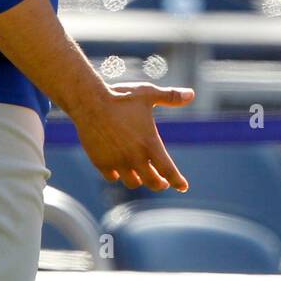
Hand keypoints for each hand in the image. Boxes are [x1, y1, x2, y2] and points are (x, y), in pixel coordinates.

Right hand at [68, 82, 194, 190]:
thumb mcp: (149, 94)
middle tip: (163, 182)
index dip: (177, 181)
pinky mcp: (100, 162)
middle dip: (159, 184)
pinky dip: (118, 176)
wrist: (89, 101)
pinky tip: (120, 171)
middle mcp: (134, 157)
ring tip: (142, 175)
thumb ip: (171, 97)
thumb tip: (191, 94)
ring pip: (132, 182)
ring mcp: (116, 162)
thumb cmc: (121, 96)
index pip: (168, 170)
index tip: (183, 186)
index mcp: (149, 143)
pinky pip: (112, 177)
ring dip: (139, 180)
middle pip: (152, 182)